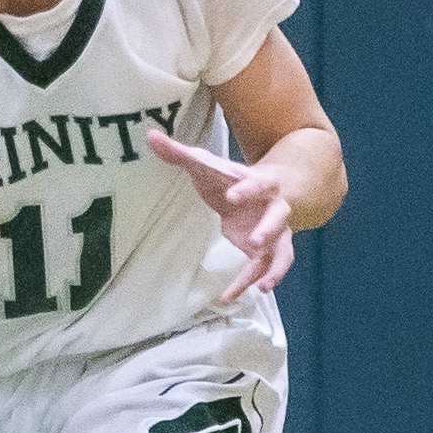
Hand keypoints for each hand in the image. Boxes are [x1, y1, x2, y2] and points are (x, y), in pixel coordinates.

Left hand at [148, 128, 297, 298]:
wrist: (273, 189)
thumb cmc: (234, 178)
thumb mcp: (210, 165)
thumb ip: (180, 154)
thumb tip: (150, 136)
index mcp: (260, 183)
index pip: (256, 183)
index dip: (247, 189)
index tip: (232, 197)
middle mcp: (273, 208)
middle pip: (277, 218)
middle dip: (269, 229)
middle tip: (255, 241)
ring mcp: (275, 231)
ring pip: (282, 251)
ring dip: (275, 268)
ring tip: (265, 286)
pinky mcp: (268, 250)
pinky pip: (264, 269)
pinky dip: (249, 283)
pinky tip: (230, 296)